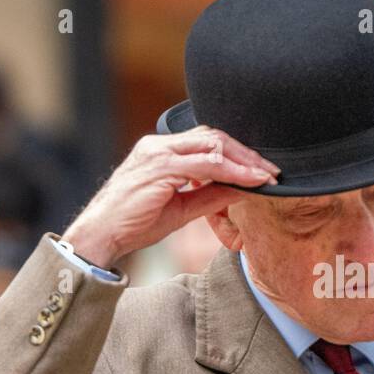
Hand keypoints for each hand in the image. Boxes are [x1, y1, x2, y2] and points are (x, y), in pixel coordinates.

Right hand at [61, 126, 279, 268]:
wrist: (100, 236)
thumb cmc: (134, 224)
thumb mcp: (181, 209)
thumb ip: (210, 195)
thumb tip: (244, 189)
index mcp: (160, 150)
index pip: (207, 140)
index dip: (238, 152)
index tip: (262, 169)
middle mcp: (158, 145)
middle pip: (213, 136)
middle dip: (247, 153)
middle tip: (273, 171)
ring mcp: (157, 153)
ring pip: (212, 146)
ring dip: (244, 161)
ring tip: (267, 177)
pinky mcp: (159, 168)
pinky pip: (205, 164)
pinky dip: (233, 171)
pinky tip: (251, 182)